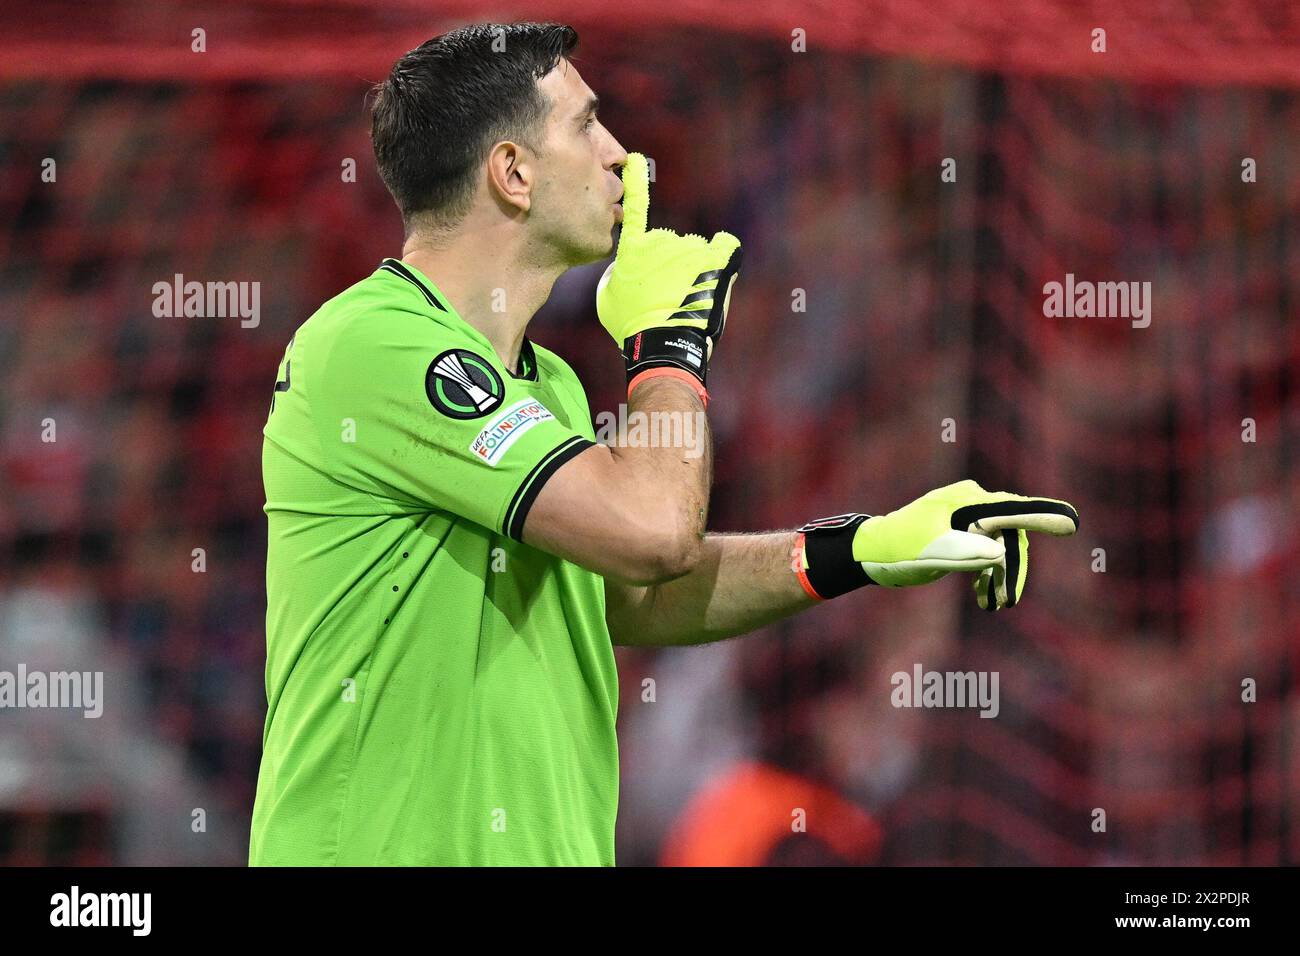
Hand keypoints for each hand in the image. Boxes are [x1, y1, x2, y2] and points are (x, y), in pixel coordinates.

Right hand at [596, 153, 741, 390]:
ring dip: (693, 270)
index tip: (636, 160)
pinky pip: (725, 247)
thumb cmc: (631, 327)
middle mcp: (661, 241)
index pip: (635, 207)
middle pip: (669, 245)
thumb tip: (627, 267)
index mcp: (632, 248)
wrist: (662, 345)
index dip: (635, 181)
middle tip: (666, 297)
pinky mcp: (713, 261)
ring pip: (694, 252)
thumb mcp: (607, 299)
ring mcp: (689, 249)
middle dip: (669, 265)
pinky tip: (722, 261)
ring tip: (687, 301)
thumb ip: (616, 274)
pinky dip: (725, 253)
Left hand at [849, 479, 1079, 608]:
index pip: (1014, 509)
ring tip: (997, 606)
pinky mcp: (960, 531)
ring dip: (1002, 575)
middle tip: (1008, 602)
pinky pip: (987, 550)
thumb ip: (968, 552)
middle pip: (1010, 534)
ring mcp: (966, 516)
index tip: (1072, 523)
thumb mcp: (934, 553)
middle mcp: (971, 502)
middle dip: (1013, 569)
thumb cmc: (899, 549)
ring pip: (1000, 545)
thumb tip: (1001, 554)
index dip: (1045, 517)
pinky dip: (989, 572)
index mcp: (967, 501)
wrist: (869, 553)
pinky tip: (986, 598)